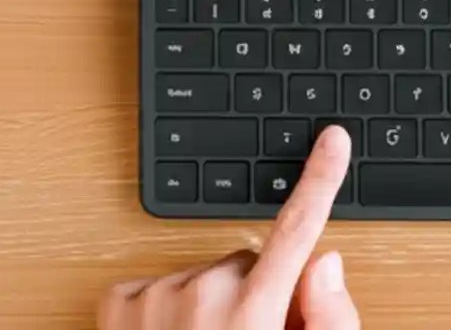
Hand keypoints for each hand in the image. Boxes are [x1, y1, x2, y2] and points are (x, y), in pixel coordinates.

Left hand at [99, 127, 358, 329]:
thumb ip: (330, 319)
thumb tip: (325, 263)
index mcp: (254, 317)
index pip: (299, 230)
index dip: (321, 180)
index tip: (332, 139)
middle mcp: (203, 299)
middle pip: (252, 261)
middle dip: (257, 290)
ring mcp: (156, 300)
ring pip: (206, 273)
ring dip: (211, 303)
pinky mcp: (118, 305)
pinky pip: (160, 283)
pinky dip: (166, 307)